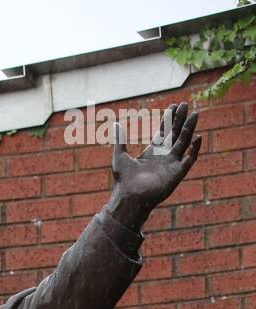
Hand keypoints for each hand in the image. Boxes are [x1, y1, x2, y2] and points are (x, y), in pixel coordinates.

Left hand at [108, 102, 201, 229]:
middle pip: (175, 134)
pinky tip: (197, 137)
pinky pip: (189, 160)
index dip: (169, 119)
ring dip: (190, 129)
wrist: (129, 197)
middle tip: (185, 105)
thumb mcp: (120, 156)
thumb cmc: (123, 180)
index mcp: (152, 152)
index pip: (164, 131)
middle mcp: (164, 156)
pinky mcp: (177, 174)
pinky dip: (194, 150)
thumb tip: (116, 124)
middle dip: (180, 120)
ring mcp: (172, 164)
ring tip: (195, 114)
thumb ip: (120, 140)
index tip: (173, 106)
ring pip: (184, 143)